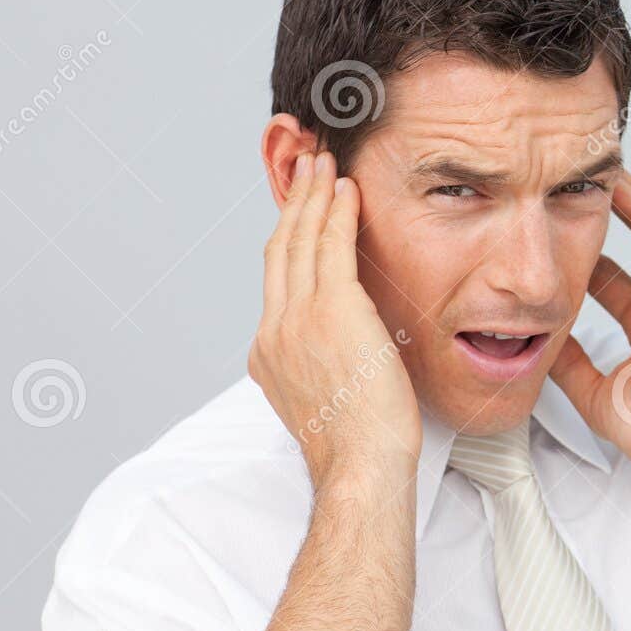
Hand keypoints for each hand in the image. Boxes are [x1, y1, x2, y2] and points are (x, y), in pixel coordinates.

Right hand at [249, 151, 421, 490]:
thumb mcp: (330, 398)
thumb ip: (326, 364)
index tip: (298, 210)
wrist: (361, 465)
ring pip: (301, 239)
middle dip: (294, 202)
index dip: (288, 237)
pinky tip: (348, 189)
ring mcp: (298, 319)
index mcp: (269, 353)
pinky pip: (333, 246)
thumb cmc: (360, 447)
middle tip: (307, 166)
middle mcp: (275, 330)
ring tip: (325, 164)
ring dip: (314, 195)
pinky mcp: (332, 311)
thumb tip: (345, 350)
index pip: (277, 281)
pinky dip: (338, 212)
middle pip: (280, 249)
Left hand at [549, 170, 630, 483]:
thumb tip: (538, 341)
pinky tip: (621, 187)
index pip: (610, 283)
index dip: (582, 259)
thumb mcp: (596, 394)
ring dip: (622, 201)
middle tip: (567, 193)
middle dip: (599, 222)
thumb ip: (569, 364)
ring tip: (593, 172)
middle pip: (627, 251)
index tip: (550, 239)